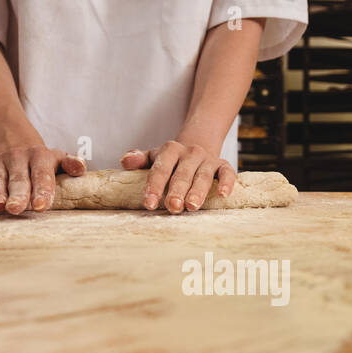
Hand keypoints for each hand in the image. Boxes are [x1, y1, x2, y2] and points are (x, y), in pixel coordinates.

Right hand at [0, 145, 86, 213]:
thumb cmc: (43, 161)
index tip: (41, 205)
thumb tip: (81, 168)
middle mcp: (19, 158)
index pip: (42, 175)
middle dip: (18, 195)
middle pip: (19, 179)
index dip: (42, 190)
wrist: (17, 144)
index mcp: (40, 157)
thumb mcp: (59, 159)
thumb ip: (71, 164)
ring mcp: (0, 162)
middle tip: (17, 209)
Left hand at [119, 141, 235, 212]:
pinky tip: (223, 195)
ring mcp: (207, 159)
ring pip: (203, 175)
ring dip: (198, 191)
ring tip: (192, 206)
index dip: (154, 186)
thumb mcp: (154, 157)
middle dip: (177, 191)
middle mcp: (190, 153)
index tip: (149, 203)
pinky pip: (227, 173)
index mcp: (170, 150)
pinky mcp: (223, 165)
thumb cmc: (171, 160)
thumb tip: (124, 161)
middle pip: (182, 174)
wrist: (197, 145)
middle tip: (173, 207)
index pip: (161, 169)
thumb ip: (139, 159)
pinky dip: (227, 183)